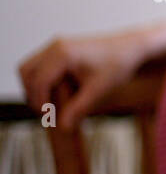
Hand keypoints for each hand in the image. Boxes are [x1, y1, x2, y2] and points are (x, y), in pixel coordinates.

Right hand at [19, 31, 145, 126]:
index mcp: (62, 54)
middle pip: (26, 73)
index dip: (40, 102)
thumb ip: (79, 109)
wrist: (130, 47)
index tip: (49, 117)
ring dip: (34, 87)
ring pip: (29, 68)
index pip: (39, 81)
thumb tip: (63, 128)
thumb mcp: (99, 90)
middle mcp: (55, 46)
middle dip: (32, 94)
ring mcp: (55, 45)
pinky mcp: (59, 48)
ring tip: (49, 105)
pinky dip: (40, 80)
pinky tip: (56, 94)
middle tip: (45, 112)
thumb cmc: (118, 66)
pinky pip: (39, 65)